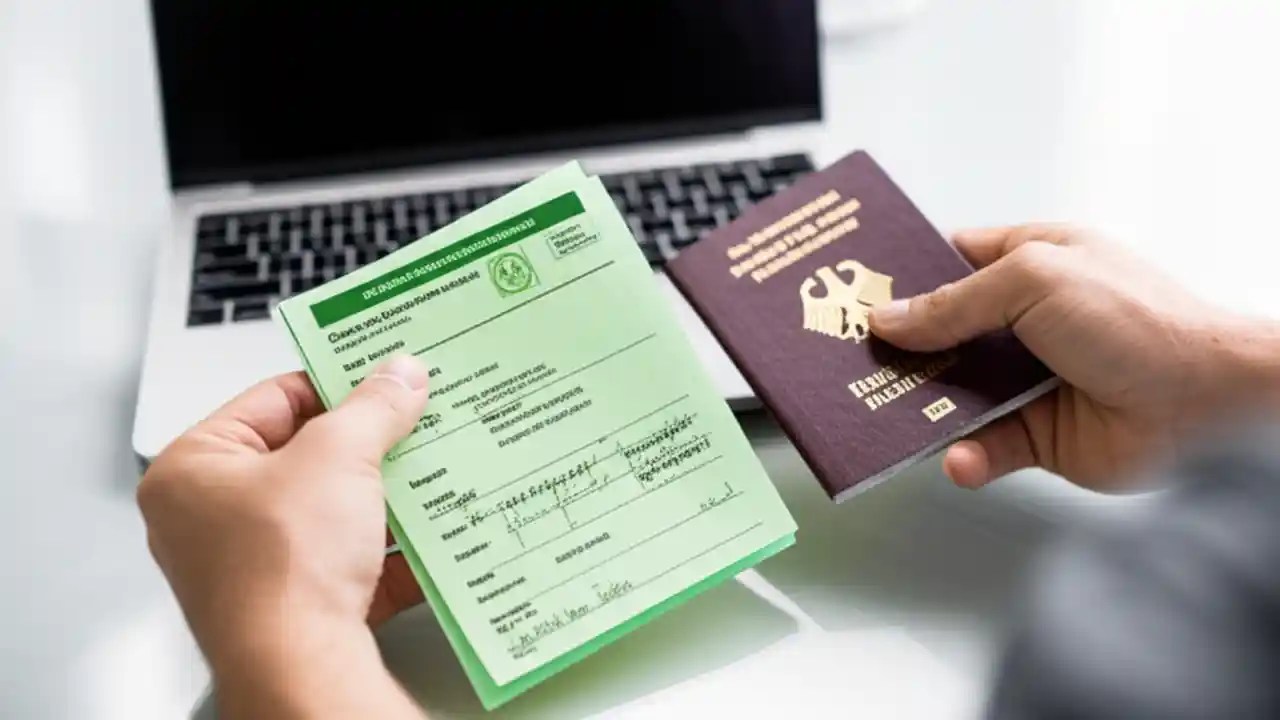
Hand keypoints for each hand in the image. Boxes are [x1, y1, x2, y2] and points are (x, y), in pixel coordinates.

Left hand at [137, 355, 430, 718]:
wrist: (299, 667)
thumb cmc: (281, 568)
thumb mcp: (338, 456)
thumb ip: (373, 407)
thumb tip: (398, 376)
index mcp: (192, 470)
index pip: (273, 400)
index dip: (336, 384)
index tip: (383, 378)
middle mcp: (210, 519)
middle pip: (306, 457)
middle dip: (367, 444)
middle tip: (411, 420)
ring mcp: (252, 566)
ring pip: (333, 511)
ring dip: (384, 494)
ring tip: (428, 470)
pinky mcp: (295, 605)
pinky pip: (348, 560)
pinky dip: (389, 547)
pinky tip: (430, 532)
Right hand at [869, 225, 1279, 490]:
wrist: (1211, 406)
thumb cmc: (1143, 322)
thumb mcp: (1034, 283)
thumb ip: (955, 303)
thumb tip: (892, 318)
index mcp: (1031, 262)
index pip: (948, 263)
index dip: (902, 277)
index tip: (855, 291)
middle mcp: (1027, 320)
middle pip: (939, 334)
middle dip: (899, 350)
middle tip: (852, 362)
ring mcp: (1031, 379)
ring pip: (952, 395)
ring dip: (922, 408)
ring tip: (885, 415)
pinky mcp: (1039, 435)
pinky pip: (984, 447)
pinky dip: (966, 456)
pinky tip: (959, 457)